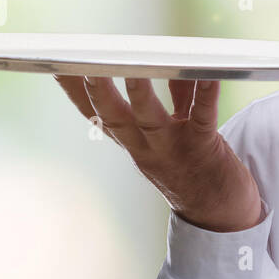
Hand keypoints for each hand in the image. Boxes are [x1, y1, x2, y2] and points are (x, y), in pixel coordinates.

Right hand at [54, 75, 263, 232]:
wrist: (222, 214)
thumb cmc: (197, 166)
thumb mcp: (177, 132)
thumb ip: (176, 97)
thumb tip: (173, 64)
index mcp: (134, 142)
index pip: (97, 114)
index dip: (75, 92)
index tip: (56, 66)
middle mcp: (147, 147)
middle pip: (115, 119)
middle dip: (98, 93)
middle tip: (85, 67)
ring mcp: (174, 148)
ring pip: (151, 120)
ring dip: (141, 95)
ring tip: (134, 70)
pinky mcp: (205, 146)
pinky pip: (203, 117)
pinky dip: (206, 95)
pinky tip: (208, 75)